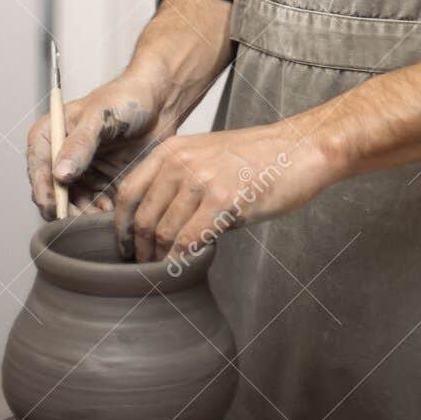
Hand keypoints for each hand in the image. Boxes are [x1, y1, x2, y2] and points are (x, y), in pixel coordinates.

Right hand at [26, 65, 178, 220]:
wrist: (159, 103)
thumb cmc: (127, 98)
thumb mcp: (101, 116)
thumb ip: (80, 144)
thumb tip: (60, 174)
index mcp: (51, 134)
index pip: (38, 167)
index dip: (43, 190)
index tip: (54, 207)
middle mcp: (61, 156)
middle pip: (53, 191)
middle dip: (66, 208)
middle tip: (81, 218)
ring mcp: (81, 171)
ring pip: (73, 203)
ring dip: (84, 213)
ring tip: (102, 213)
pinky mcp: (101, 182)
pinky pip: (95, 205)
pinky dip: (100, 211)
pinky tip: (113, 211)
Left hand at [113, 121, 336, 262]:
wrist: (299, 149)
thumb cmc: (259, 157)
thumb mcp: (208, 155)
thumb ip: (180, 182)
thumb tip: (159, 225)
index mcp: (172, 149)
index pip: (127, 192)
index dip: (121, 225)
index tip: (125, 246)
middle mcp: (180, 162)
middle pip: (143, 217)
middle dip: (140, 248)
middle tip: (144, 266)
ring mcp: (200, 180)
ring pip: (163, 232)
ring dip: (160, 258)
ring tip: (164, 270)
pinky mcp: (222, 200)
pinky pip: (189, 241)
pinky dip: (182, 259)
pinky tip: (187, 265)